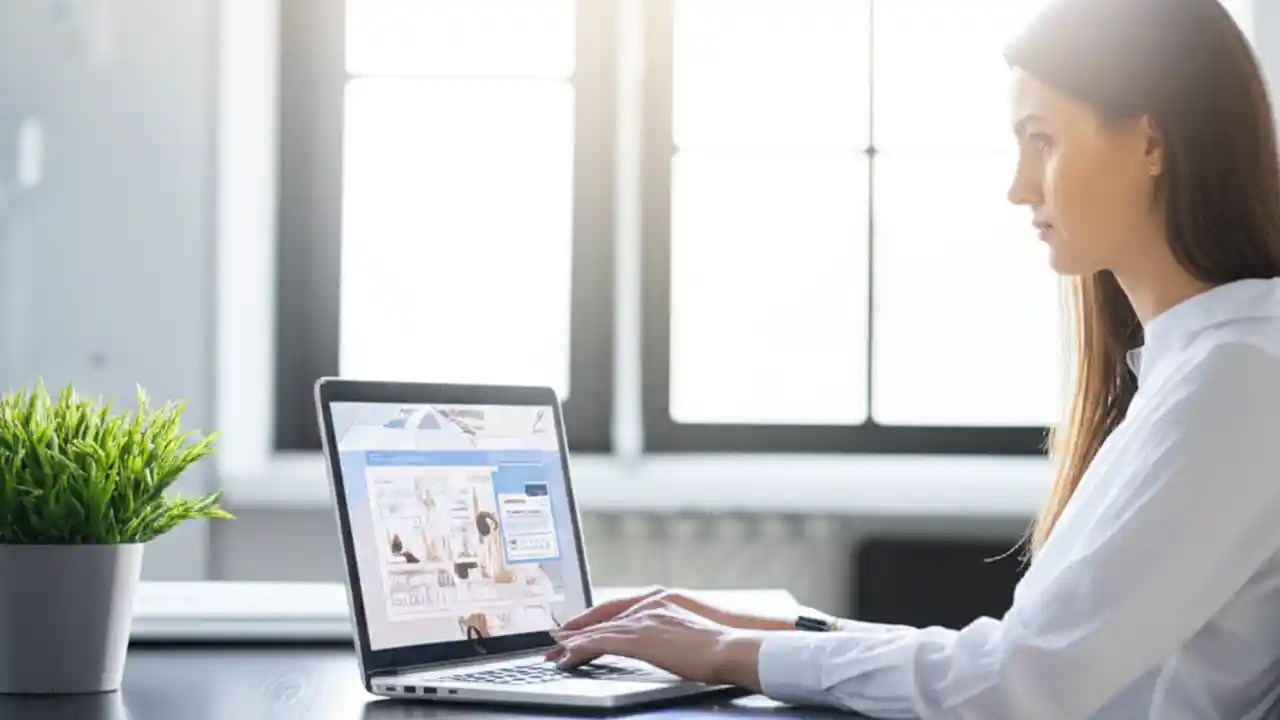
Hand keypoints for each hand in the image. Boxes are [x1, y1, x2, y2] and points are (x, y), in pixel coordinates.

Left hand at [547, 600, 764, 690]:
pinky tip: (569, 657)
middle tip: (556, 640)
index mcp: (661, 600)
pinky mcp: (638, 637)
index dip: (596, 618)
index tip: (579, 627)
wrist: (730, 645)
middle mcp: (648, 604)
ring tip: (555, 652)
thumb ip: (672, 632)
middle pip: (603, 617)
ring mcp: (642, 619)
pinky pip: (599, 642)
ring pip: (597, 629)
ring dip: (573, 642)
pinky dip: (580, 649)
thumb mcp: (691, 631)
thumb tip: (666, 645)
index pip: (618, 608)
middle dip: (578, 630)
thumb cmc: (720, 645)